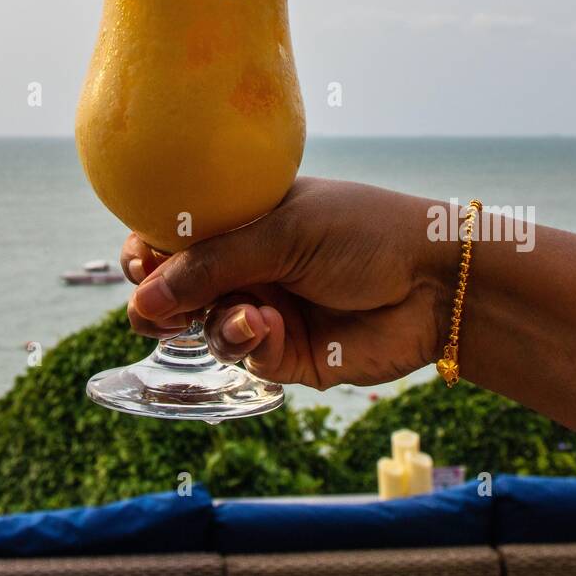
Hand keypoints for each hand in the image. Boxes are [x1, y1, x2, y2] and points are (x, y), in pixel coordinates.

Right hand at [121, 177, 447, 389]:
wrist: (434, 282)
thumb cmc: (364, 232)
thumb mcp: (282, 231)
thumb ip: (212, 264)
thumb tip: (143, 297)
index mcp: (245, 218)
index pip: (177, 235)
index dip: (149, 251)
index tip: (140, 263)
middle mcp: (249, 264)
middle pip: (179, 289)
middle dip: (161, 302)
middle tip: (155, 310)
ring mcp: (267, 309)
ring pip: (207, 328)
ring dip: (216, 323)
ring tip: (247, 315)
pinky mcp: (288, 354)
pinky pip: (245, 356)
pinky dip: (249, 343)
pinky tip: (269, 327)